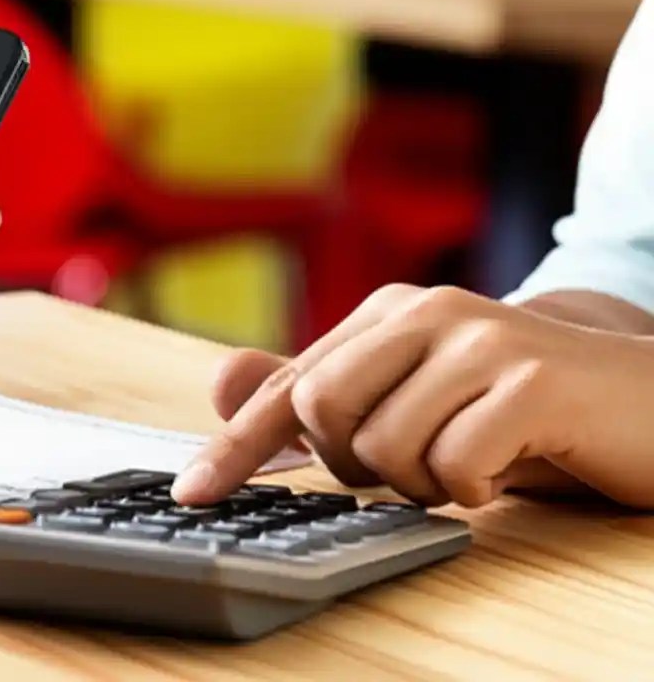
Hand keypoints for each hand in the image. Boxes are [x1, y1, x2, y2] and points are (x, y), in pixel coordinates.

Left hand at [172, 284, 653, 508]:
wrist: (640, 399)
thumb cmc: (513, 406)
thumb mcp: (414, 399)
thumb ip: (324, 393)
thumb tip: (221, 381)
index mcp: (388, 311)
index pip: (287, 384)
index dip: (234, 446)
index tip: (193, 493)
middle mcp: (426, 309)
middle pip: (318, 408)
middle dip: (351, 463)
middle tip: (409, 466)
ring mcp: (481, 338)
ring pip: (385, 446)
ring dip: (422, 481)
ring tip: (469, 459)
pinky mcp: (532, 380)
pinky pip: (455, 466)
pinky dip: (473, 487)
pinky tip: (508, 462)